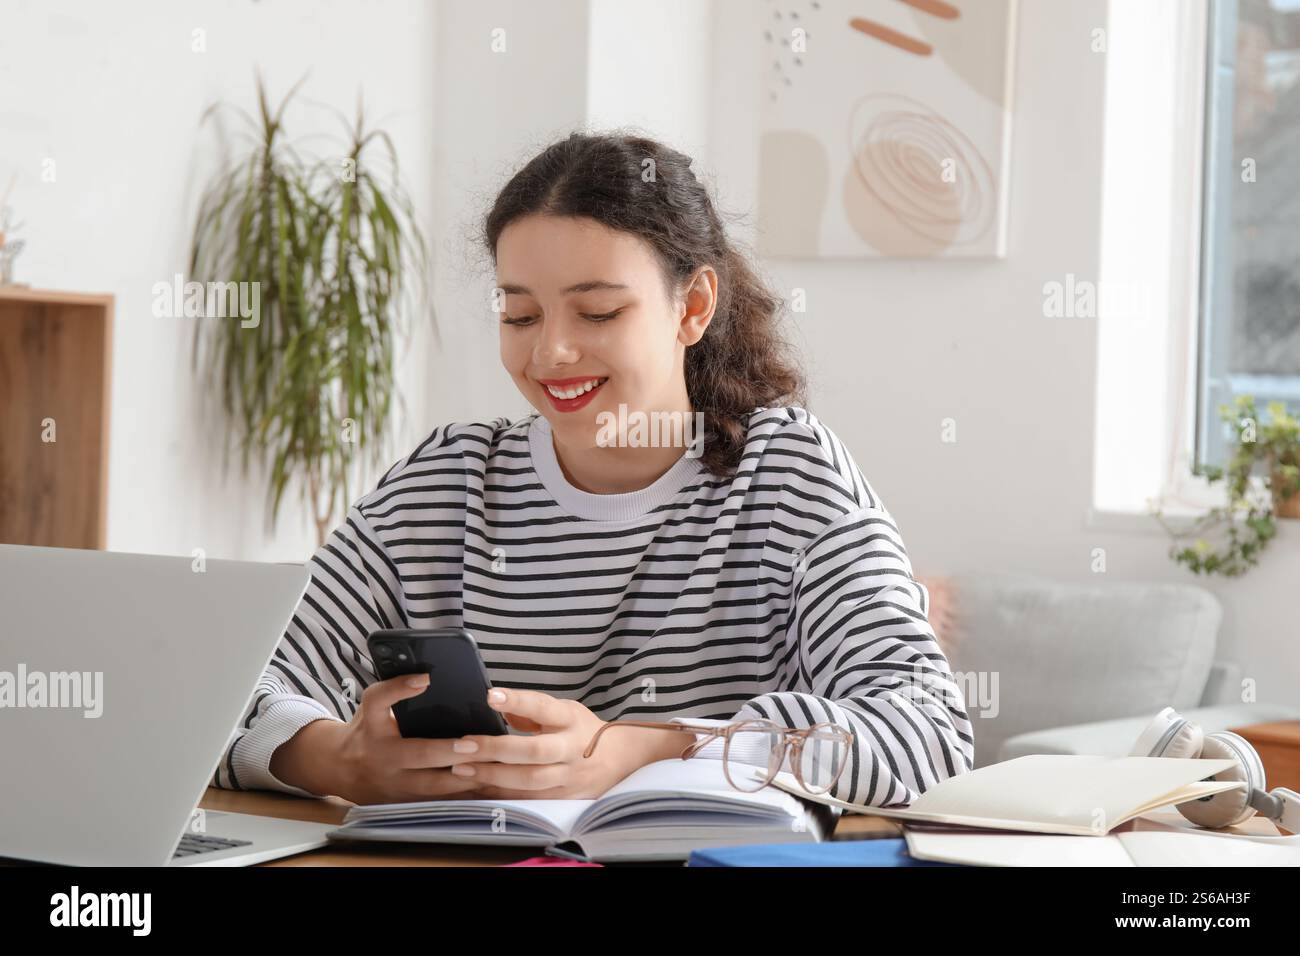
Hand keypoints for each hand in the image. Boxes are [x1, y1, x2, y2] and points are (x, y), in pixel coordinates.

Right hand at [271, 673, 489, 804]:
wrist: (338, 769)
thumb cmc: (366, 730)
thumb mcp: (371, 706)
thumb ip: (394, 691)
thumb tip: (428, 677)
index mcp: (373, 726)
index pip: (380, 701)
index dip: (400, 689)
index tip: (425, 679)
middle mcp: (383, 756)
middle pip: (418, 753)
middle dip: (449, 751)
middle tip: (476, 745)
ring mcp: (395, 785)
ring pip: (433, 785)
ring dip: (464, 779)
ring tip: (492, 770)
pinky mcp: (406, 802)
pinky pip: (439, 802)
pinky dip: (465, 797)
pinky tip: (489, 790)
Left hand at [448, 688, 692, 799]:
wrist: (620, 760)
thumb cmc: (582, 730)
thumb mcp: (564, 711)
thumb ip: (533, 712)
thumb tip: (498, 704)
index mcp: (571, 720)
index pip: (543, 708)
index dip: (518, 702)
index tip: (491, 696)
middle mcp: (571, 749)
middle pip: (533, 751)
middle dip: (495, 749)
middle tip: (462, 745)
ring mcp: (568, 777)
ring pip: (528, 781)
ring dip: (492, 775)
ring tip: (461, 768)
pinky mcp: (563, 799)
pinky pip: (528, 799)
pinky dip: (501, 794)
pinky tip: (476, 788)